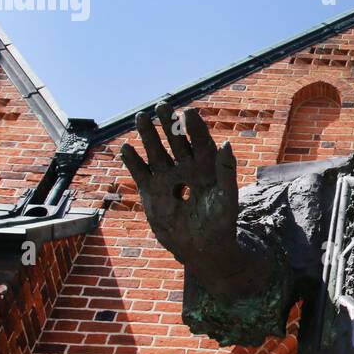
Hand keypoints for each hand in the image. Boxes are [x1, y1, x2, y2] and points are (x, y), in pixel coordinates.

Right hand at [120, 102, 239, 268]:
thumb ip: (226, 171)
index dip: (194, 127)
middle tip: (162, 105)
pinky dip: (133, 161)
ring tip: (141, 117)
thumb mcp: (226, 198)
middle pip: (175, 140)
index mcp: (206, 166)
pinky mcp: (151, 191)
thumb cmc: (220, 224)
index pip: (200, 141)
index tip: (188, 112)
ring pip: (156, 152)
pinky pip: (140, 172)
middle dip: (168, 123)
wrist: (202, 249)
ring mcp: (167, 178)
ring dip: (148, 135)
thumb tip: (226, 143)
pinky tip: (126, 148)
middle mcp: (186, 168)